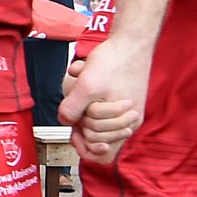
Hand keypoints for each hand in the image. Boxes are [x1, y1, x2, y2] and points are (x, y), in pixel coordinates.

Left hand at [59, 33, 146, 162]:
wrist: (131, 40)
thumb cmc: (114, 61)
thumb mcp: (87, 85)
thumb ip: (73, 108)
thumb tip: (65, 122)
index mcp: (124, 124)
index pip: (103, 156)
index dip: (85, 148)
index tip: (75, 133)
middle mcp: (128, 121)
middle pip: (99, 140)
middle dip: (84, 125)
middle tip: (77, 109)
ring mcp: (127, 111)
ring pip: (99, 123)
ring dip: (85, 108)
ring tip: (82, 91)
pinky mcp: (122, 98)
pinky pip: (102, 107)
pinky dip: (90, 97)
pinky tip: (84, 79)